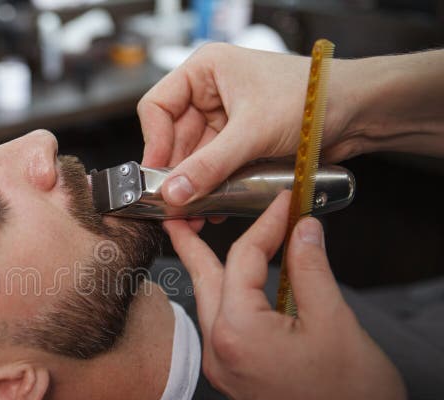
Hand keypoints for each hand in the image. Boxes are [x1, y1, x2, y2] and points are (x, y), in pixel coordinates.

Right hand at [138, 43, 360, 208]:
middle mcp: (210, 92)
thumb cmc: (311, 98)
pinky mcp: (239, 141)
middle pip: (174, 138)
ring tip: (195, 214)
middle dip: (176, 173)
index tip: (158, 175)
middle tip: (175, 206)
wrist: (359, 110)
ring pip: (193, 158)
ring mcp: (224, 118)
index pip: (157, 107)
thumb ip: (208, 166)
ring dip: (194, 186)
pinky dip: (212, 188)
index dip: (155, 142)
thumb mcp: (252, 133)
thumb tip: (173, 192)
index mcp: (205, 71)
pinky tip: (215, 208)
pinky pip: (214, 167)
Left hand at [164, 192, 413, 399]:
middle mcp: (218, 350)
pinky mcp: (233, 379)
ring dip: (211, 271)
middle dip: (192, 244)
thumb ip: (311, 268)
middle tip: (178, 215)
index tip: (285, 202)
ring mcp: (222, 369)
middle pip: (204, 281)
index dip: (266, 225)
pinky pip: (222, 328)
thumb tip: (303, 228)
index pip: (243, 259)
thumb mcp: (334, 321)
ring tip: (198, 241)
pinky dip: (228, 299)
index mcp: (237, 331)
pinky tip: (241, 286)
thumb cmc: (351, 398)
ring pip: (210, 305)